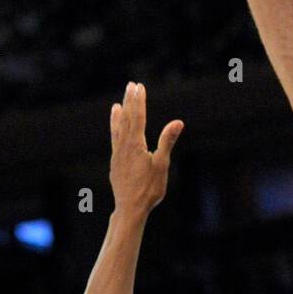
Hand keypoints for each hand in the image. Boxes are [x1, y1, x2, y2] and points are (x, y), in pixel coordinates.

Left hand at [110, 83, 182, 217]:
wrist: (130, 208)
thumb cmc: (149, 188)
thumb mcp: (162, 164)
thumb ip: (168, 141)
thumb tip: (178, 122)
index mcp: (135, 144)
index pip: (137, 117)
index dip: (139, 101)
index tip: (139, 87)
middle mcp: (123, 146)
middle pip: (126, 119)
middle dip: (129, 102)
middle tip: (131, 86)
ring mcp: (117, 155)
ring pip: (118, 129)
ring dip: (119, 115)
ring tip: (117, 104)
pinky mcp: (115, 163)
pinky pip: (114, 141)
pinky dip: (114, 131)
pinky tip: (116, 130)